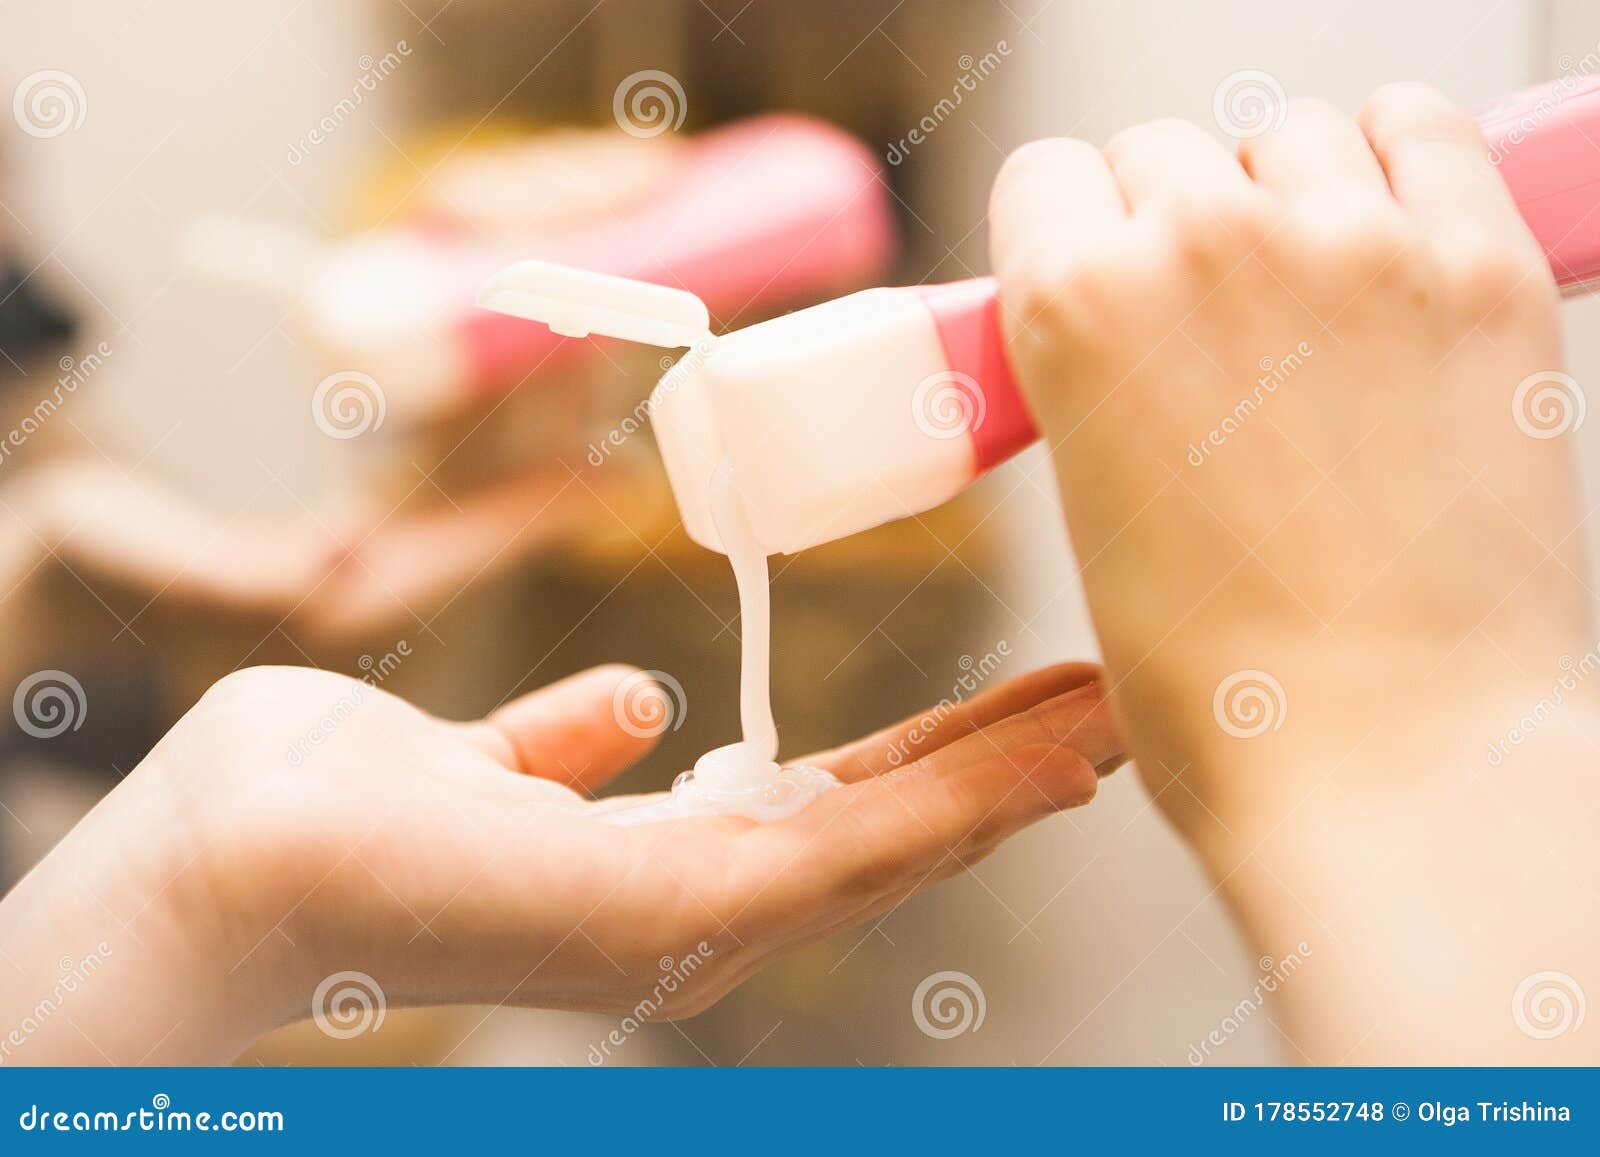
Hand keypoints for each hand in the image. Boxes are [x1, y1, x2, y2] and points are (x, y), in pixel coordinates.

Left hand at [0, 660, 1119, 1063]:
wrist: (236, 851)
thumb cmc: (338, 806)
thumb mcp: (483, 763)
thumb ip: (561, 751)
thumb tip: (634, 708)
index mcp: (663, 866)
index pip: (834, 807)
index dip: (941, 762)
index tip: (1032, 709)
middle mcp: (698, 910)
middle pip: (888, 832)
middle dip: (1007, 771)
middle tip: (1122, 709)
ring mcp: (693, 922)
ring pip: (894, 844)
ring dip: (1013, 783)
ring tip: (1117, 721)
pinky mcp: (674, 911)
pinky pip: (845, 849)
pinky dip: (956, 805)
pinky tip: (1043, 763)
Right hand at [989, 85, 1599, 1060]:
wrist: (1393, 769)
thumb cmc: (1230, 692)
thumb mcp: (1092, 523)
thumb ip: (1094, 388)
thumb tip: (1128, 337)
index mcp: (1077, 309)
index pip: (1047, 178)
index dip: (1066, 235)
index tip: (1095, 278)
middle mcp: (1207, 246)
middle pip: (1161, 153)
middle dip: (1164, 224)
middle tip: (1199, 324)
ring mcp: (1356, 248)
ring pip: (1287, 137)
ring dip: (1280, 194)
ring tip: (1302, 295)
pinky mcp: (1481, 271)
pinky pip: (1425, 129)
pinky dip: (1397, 162)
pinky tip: (1387, 236)